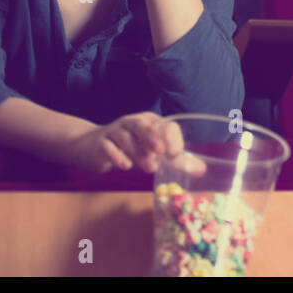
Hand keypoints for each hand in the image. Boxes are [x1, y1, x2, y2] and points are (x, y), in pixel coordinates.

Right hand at [65, 112, 201, 174]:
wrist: (90, 147)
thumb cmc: (129, 149)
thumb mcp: (152, 154)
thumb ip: (175, 161)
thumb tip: (201, 170)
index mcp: (149, 122)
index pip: (163, 125)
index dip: (171, 138)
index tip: (175, 155)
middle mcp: (132, 123)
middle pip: (142, 125)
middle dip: (152, 137)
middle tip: (161, 152)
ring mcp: (114, 131)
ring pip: (125, 137)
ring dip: (137, 152)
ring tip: (149, 167)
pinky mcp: (100, 143)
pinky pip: (108, 147)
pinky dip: (117, 155)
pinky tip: (124, 166)